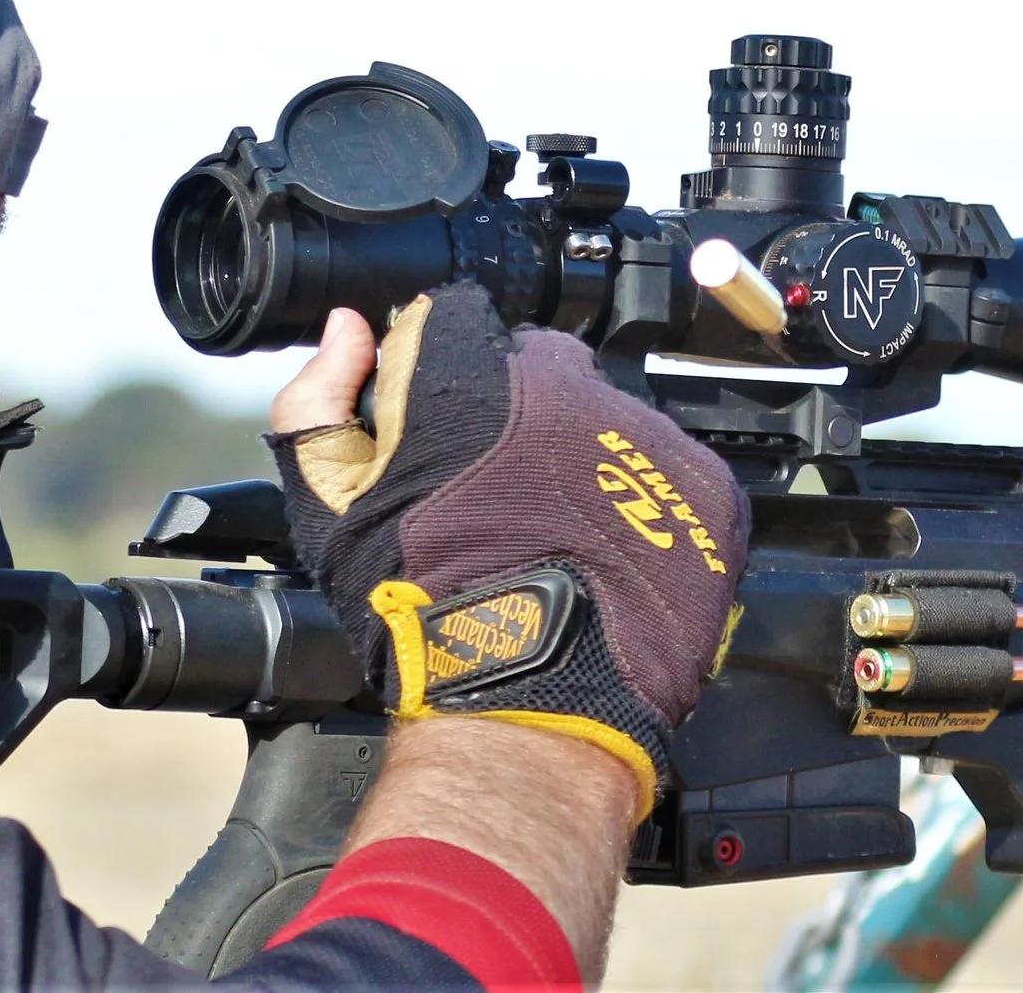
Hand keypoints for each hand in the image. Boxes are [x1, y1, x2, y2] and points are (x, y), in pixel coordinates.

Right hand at [268, 284, 748, 812]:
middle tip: (496, 489)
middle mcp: (567, 386)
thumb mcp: (329, 504)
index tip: (434, 425)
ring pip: (606, 414)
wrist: (529, 702)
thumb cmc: (420, 610)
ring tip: (555, 531)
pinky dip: (644, 499)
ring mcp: (643, 433)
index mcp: (470, 375)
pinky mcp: (704, 484)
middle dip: (515, 406)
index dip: (436, 368)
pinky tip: (608, 551)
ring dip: (581, 452)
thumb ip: (319, 398)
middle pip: (538, 363)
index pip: (454, 321)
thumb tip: (350, 330)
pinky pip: (668, 467)